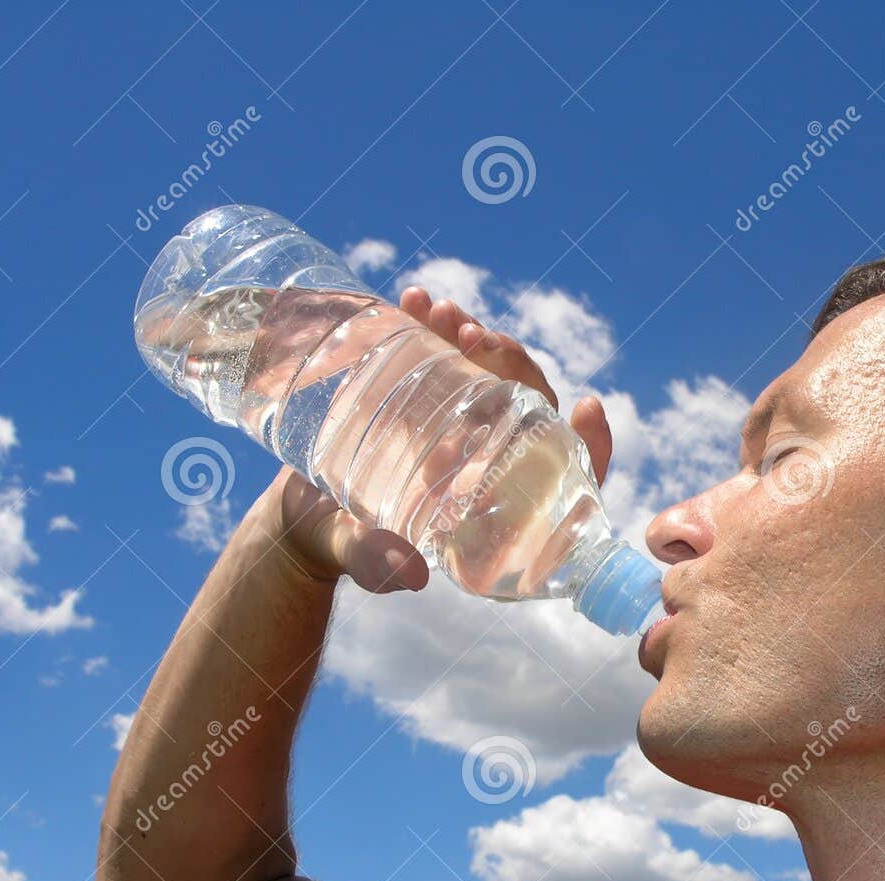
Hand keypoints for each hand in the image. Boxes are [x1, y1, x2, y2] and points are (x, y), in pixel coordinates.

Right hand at [256, 288, 613, 594]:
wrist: (295, 511)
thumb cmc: (333, 542)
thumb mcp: (355, 553)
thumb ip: (376, 563)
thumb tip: (411, 575)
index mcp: (493, 504)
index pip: (563, 476)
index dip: (589, 445)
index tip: (589, 406)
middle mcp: (484, 461)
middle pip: (528, 408)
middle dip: (511, 365)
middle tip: (474, 337)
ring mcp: (454, 424)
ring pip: (486, 374)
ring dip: (469, 334)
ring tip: (436, 311)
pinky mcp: (420, 397)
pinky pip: (441, 357)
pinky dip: (430, 327)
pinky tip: (414, 301)